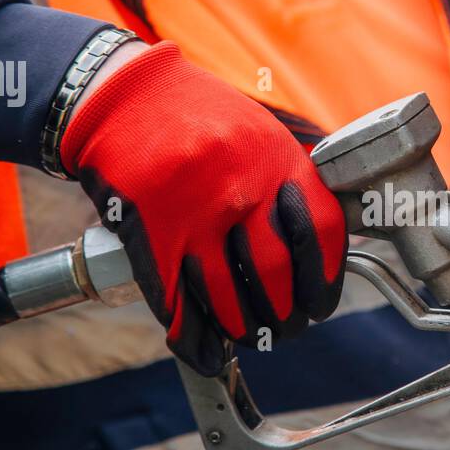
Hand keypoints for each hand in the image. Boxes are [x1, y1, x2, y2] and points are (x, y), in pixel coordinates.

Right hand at [59, 41, 346, 374]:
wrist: (125, 97)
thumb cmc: (197, 118)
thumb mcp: (260, 135)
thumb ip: (290, 184)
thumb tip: (319, 249)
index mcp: (277, 162)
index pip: (322, 234)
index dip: (325, 280)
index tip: (319, 303)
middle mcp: (240, 189)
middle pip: (276, 276)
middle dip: (284, 316)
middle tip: (283, 328)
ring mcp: (193, 215)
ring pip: (227, 298)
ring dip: (241, 329)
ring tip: (247, 336)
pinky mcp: (151, 235)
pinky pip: (177, 303)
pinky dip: (194, 339)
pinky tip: (208, 353)